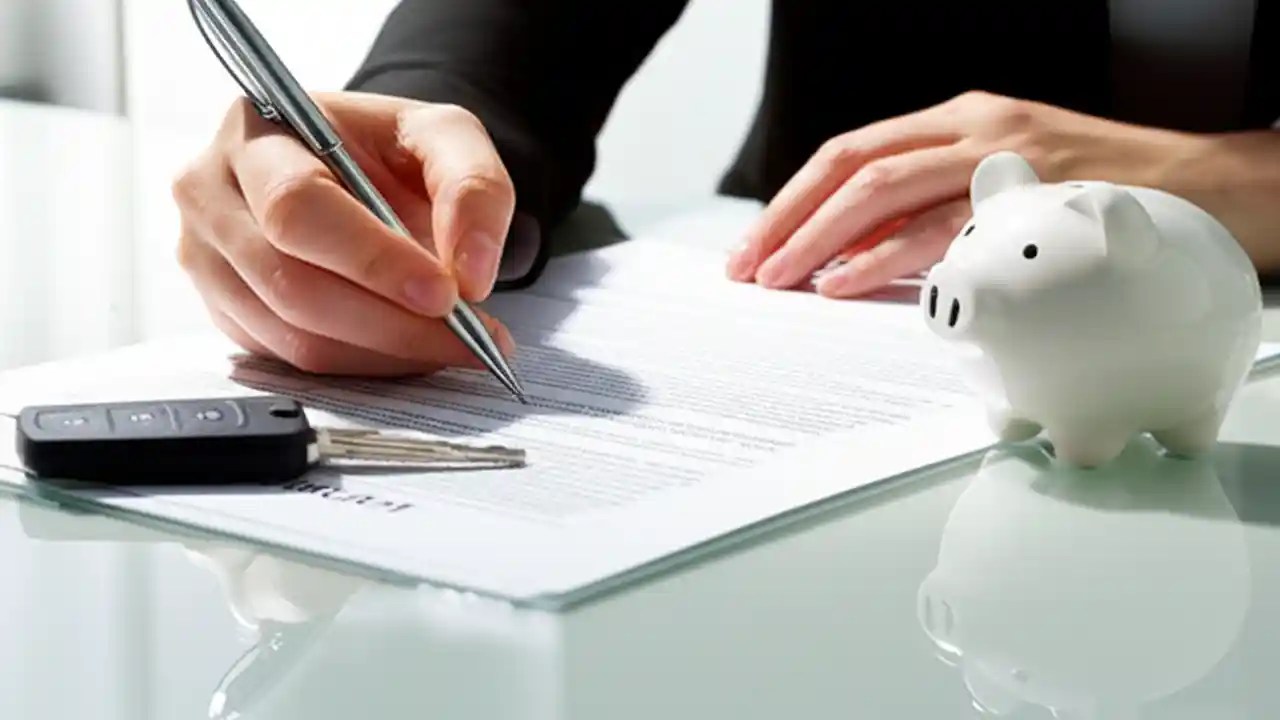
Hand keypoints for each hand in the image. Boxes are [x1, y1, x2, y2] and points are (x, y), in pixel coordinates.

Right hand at [174, 92, 516, 375]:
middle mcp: (211, 196)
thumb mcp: (442, 136)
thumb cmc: (384, 149)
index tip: (444, 293)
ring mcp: (208, 263)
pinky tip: (408, 346)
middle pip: (290, 283)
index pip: (297, 206)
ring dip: (387, 352)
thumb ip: (472, 186)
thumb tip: (472, 272)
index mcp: (255, 132)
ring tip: (453, 343)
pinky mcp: (226, 315)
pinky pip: (294, 363)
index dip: (372, 259)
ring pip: (294, 337)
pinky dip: (365, 364)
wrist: (354, 171)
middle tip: (467, 334)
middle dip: (391, 321)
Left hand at [726, 91, 1196, 296]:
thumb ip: (932, 205)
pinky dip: (879, 258)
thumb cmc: (1094, 193)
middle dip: (787, 218)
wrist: (1196, 188)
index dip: (794, 199)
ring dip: (817, 240)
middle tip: (748, 265)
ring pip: (881, 192)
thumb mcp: (1001, 177)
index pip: (852, 152)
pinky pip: (935, 229)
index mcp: (958, 120)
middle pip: (851, 166)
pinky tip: (842, 283)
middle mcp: (970, 128)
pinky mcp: (1025, 199)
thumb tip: (851, 252)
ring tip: (779, 279)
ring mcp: (997, 159)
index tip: (756, 242)